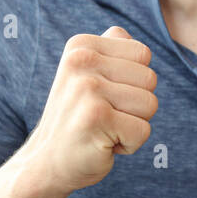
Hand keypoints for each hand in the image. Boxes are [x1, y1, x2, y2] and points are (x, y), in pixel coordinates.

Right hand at [17, 27, 158, 193]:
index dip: (132, 82)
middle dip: (136, 105)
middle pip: (150, 79)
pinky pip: (143, 131)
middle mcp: (81, 61)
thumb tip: (125, 33)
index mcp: (81, 45)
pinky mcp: (96, 117)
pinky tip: (102, 144)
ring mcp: (88, 88)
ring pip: (150, 104)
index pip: (143, 54)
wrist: (46, 163)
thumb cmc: (77, 119)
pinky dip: (129, 145)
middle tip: (103, 116)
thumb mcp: (85, 77)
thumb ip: (107, 51)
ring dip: (133, 124)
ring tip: (102, 129)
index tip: (103, 96)